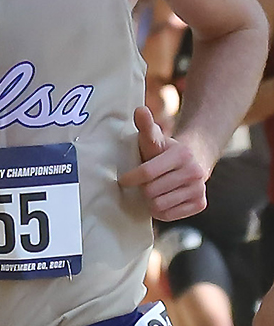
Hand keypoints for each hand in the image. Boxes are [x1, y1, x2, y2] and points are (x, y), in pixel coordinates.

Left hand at [119, 105, 208, 219]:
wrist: (192, 161)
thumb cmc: (164, 151)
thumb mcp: (154, 138)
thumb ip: (145, 126)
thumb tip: (140, 109)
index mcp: (181, 155)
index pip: (146, 173)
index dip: (130, 178)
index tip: (124, 179)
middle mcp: (194, 172)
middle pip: (151, 191)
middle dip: (143, 188)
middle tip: (147, 182)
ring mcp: (199, 189)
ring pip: (158, 205)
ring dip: (151, 200)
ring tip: (156, 189)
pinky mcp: (201, 204)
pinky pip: (168, 215)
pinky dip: (161, 210)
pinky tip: (165, 198)